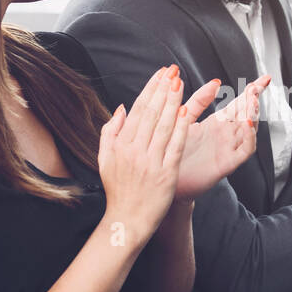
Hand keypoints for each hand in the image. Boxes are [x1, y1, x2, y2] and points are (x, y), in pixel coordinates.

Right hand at [97, 65, 188, 247]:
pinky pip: (175, 146)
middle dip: (163, 89)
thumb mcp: (105, 159)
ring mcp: (151, 162)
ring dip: (173, 102)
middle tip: (173, 71)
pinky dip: (180, 128)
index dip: (151, 89)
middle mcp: (134, 151)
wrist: (127, 220)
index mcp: (121, 145)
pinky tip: (186, 112)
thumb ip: (110, 132)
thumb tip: (123, 108)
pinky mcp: (166, 174)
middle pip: (151, 114)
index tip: (161, 73)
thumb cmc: (118, 189)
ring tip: (180, 83)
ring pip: (164, 126)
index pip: (138, 110)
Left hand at [174, 74, 263, 200]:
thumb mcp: (185, 119)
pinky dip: (249, 137)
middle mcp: (226, 135)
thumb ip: (198, 101)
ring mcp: (228, 148)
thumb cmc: (174, 152)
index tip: (264, 78)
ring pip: (249, 130)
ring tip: (252, 102)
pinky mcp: (227, 163)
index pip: (239, 103)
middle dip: (253, 100)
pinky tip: (247, 125)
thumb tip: (215, 81)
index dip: (252, 90)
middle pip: (247, 113)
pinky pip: (245, 150)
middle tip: (256, 87)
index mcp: (216, 123)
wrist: (166, 180)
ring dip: (252, 115)